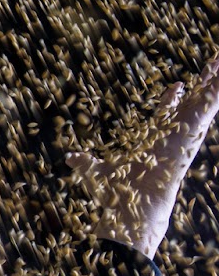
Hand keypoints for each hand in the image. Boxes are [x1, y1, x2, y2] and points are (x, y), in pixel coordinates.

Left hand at [67, 53, 218, 258]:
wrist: (132, 212)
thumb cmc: (114, 197)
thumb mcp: (95, 171)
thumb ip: (84, 162)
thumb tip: (70, 159)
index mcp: (152, 140)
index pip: (165, 114)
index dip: (170, 100)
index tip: (176, 85)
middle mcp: (171, 136)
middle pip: (191, 103)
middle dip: (202, 83)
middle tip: (214, 63)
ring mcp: (182, 134)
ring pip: (204, 101)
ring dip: (214, 81)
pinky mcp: (189, 135)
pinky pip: (208, 108)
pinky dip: (216, 91)